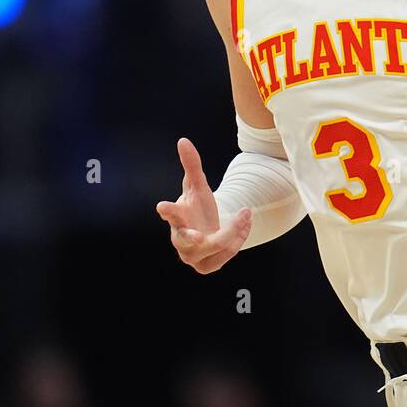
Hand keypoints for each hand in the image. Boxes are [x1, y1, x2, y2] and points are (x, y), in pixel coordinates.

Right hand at [156, 137, 251, 273]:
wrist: (205, 230)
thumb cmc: (197, 207)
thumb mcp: (197, 185)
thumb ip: (191, 164)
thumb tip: (183, 140)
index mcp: (176, 216)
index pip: (168, 213)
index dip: (166, 211)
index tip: (161, 206)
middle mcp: (180, 238)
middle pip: (185, 240)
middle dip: (195, 238)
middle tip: (202, 236)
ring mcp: (191, 255)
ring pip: (214, 247)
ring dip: (233, 231)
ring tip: (245, 215)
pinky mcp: (205, 266)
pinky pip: (226, 255)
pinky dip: (238, 240)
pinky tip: (243, 228)